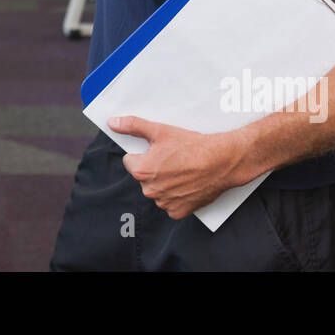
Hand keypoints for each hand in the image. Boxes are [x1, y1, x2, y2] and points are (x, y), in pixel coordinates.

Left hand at [111, 115, 247, 219]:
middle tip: (173, 159)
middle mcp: (150, 190)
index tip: (159, 151)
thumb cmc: (192, 146)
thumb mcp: (160, 131)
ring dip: (165, 182)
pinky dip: (177, 195)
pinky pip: (171, 203)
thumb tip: (113, 123)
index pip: (130, 161)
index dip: (144, 153)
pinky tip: (187, 183)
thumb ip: (133, 126)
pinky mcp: (178, 212)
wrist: (222, 161)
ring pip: (157, 190)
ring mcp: (164, 203)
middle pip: (143, 176)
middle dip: (154, 168)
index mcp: (142, 171)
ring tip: (182, 170)